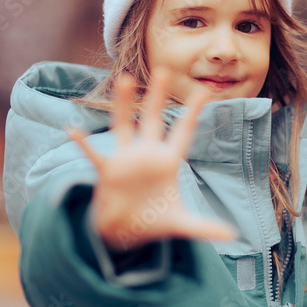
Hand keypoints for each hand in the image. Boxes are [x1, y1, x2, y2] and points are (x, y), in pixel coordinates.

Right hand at [67, 67, 237, 252]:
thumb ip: (204, 226)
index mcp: (168, 163)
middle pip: (154, 119)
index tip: (204, 92)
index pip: (183, 133)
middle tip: (163, 70)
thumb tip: (233, 236)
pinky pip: (93, 155)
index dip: (193, 113)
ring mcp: (126, 160)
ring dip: (124, 104)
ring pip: (124, 126)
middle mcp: (147, 155)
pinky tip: (73, 131)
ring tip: (124, 80)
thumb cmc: (154, 220)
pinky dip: (83, 144)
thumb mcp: (181, 224)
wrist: (126, 231)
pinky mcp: (107, 172)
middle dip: (158, 96)